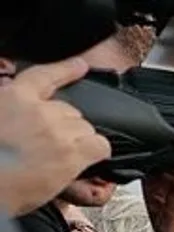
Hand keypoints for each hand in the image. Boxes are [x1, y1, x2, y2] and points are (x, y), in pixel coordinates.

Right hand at [0, 59, 110, 215]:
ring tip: (58, 157)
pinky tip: (84, 160)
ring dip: (78, 142)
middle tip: (49, 146)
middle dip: (64, 126)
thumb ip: (9, 105)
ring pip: (85, 128)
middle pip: (69, 110)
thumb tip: (16, 97)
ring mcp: (57, 129)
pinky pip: (100, 145)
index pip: (44, 76)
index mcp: (13, 96)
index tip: (80, 65)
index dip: (66, 70)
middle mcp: (38, 109)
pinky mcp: (71, 152)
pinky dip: (96, 152)